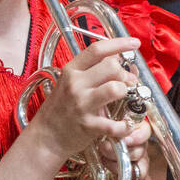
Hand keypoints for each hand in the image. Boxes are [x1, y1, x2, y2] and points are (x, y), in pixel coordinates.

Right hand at [32, 36, 140, 158]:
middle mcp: (76, 84)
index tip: (134, 43)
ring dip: (125, 91)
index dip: (119, 44)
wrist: (45, 137)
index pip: (97, 49)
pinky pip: (115, 124)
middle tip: (128, 81)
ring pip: (116, 88)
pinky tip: (125, 125)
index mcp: (72, 70)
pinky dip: (125, 125)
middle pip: (111, 66)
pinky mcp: (88, 125)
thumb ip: (93, 71)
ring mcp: (82, 104)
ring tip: (124, 97)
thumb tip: (123, 63)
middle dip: (126, 72)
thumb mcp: (71, 83)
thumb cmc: (61, 108)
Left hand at [97, 117, 153, 179]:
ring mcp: (139, 161)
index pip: (146, 131)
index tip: (125, 140)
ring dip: (122, 168)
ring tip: (109, 164)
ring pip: (141, 166)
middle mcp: (139, 145)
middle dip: (121, 153)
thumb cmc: (98, 133)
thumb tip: (113, 131)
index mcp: (135, 129)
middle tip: (104, 149)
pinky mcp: (136, 175)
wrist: (88, 144)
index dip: (137, 137)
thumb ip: (110, 125)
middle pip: (141, 150)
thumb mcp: (101, 124)